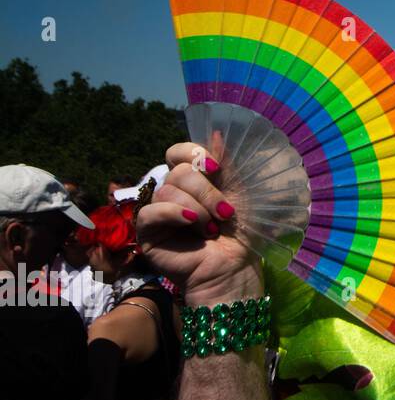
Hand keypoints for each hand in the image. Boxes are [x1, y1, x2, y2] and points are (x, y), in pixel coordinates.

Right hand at [136, 141, 261, 306]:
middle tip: (226, 214)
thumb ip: (227, 164)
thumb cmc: (241, 233)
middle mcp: (174, 192)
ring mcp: (159, 212)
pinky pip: (149, 211)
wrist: (235, 267)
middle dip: (207, 191)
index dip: (193, 152)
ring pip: (167, 190)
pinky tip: (192, 223)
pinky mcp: (147, 233)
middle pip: (178, 172)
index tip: (216, 167)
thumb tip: (217, 131)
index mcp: (194, 180)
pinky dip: (173, 213)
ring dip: (197, 208)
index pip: (178, 152)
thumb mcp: (239, 193)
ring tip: (213, 228)